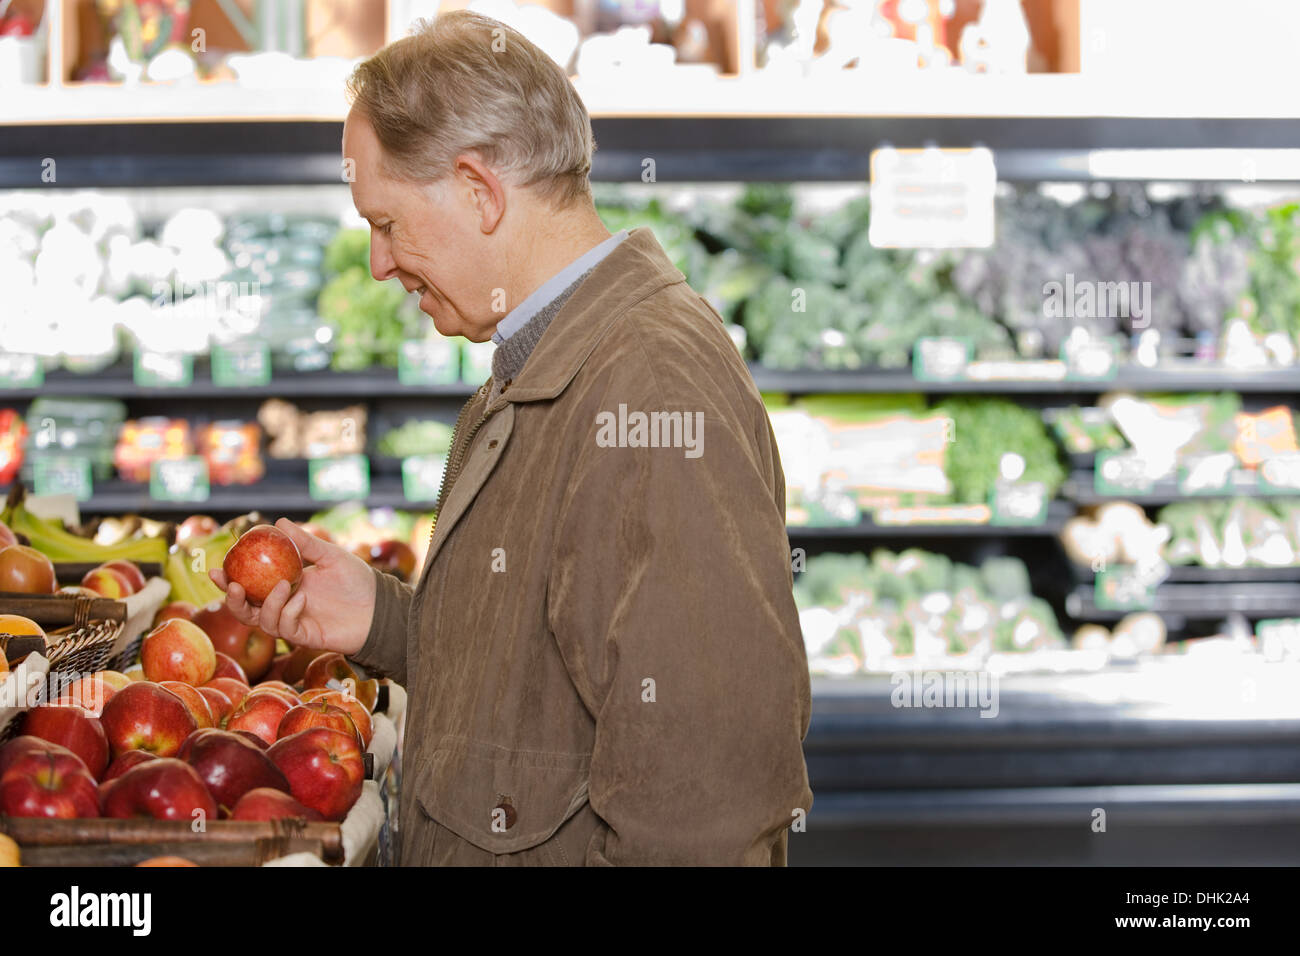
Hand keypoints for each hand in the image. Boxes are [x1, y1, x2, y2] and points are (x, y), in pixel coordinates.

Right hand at [209, 518, 375, 656]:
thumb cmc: (357, 581)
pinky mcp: (306, 637)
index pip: (249, 587)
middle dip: (233, 600)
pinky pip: (285, 629)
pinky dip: (288, 613)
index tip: (214, 568)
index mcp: (285, 586)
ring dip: (267, 604)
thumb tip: (278, 521)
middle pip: (247, 610)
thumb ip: (304, 543)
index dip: (228, 581)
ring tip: (282, 586)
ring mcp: (294, 623)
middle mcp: (285, 606)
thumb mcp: (330, 556)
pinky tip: (301, 600)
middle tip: (232, 585)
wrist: (380, 606)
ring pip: (263, 622)